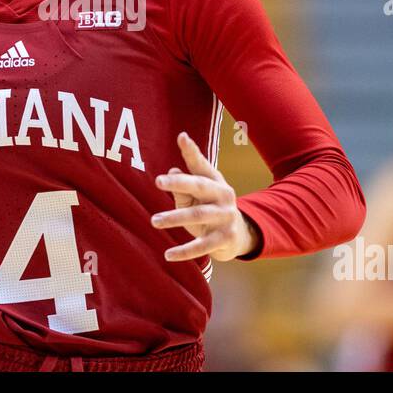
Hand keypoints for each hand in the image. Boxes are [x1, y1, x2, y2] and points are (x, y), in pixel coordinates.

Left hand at [151, 131, 259, 262]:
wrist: (238, 236)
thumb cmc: (209, 210)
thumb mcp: (197, 197)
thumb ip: (183, 185)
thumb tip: (172, 172)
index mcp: (215, 181)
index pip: (201, 165)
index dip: (191, 151)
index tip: (182, 137)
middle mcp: (223, 195)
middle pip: (200, 186)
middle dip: (179, 182)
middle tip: (158, 181)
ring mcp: (226, 216)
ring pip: (198, 214)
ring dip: (175, 217)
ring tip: (154, 221)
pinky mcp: (225, 238)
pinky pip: (203, 245)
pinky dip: (184, 251)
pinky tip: (168, 255)